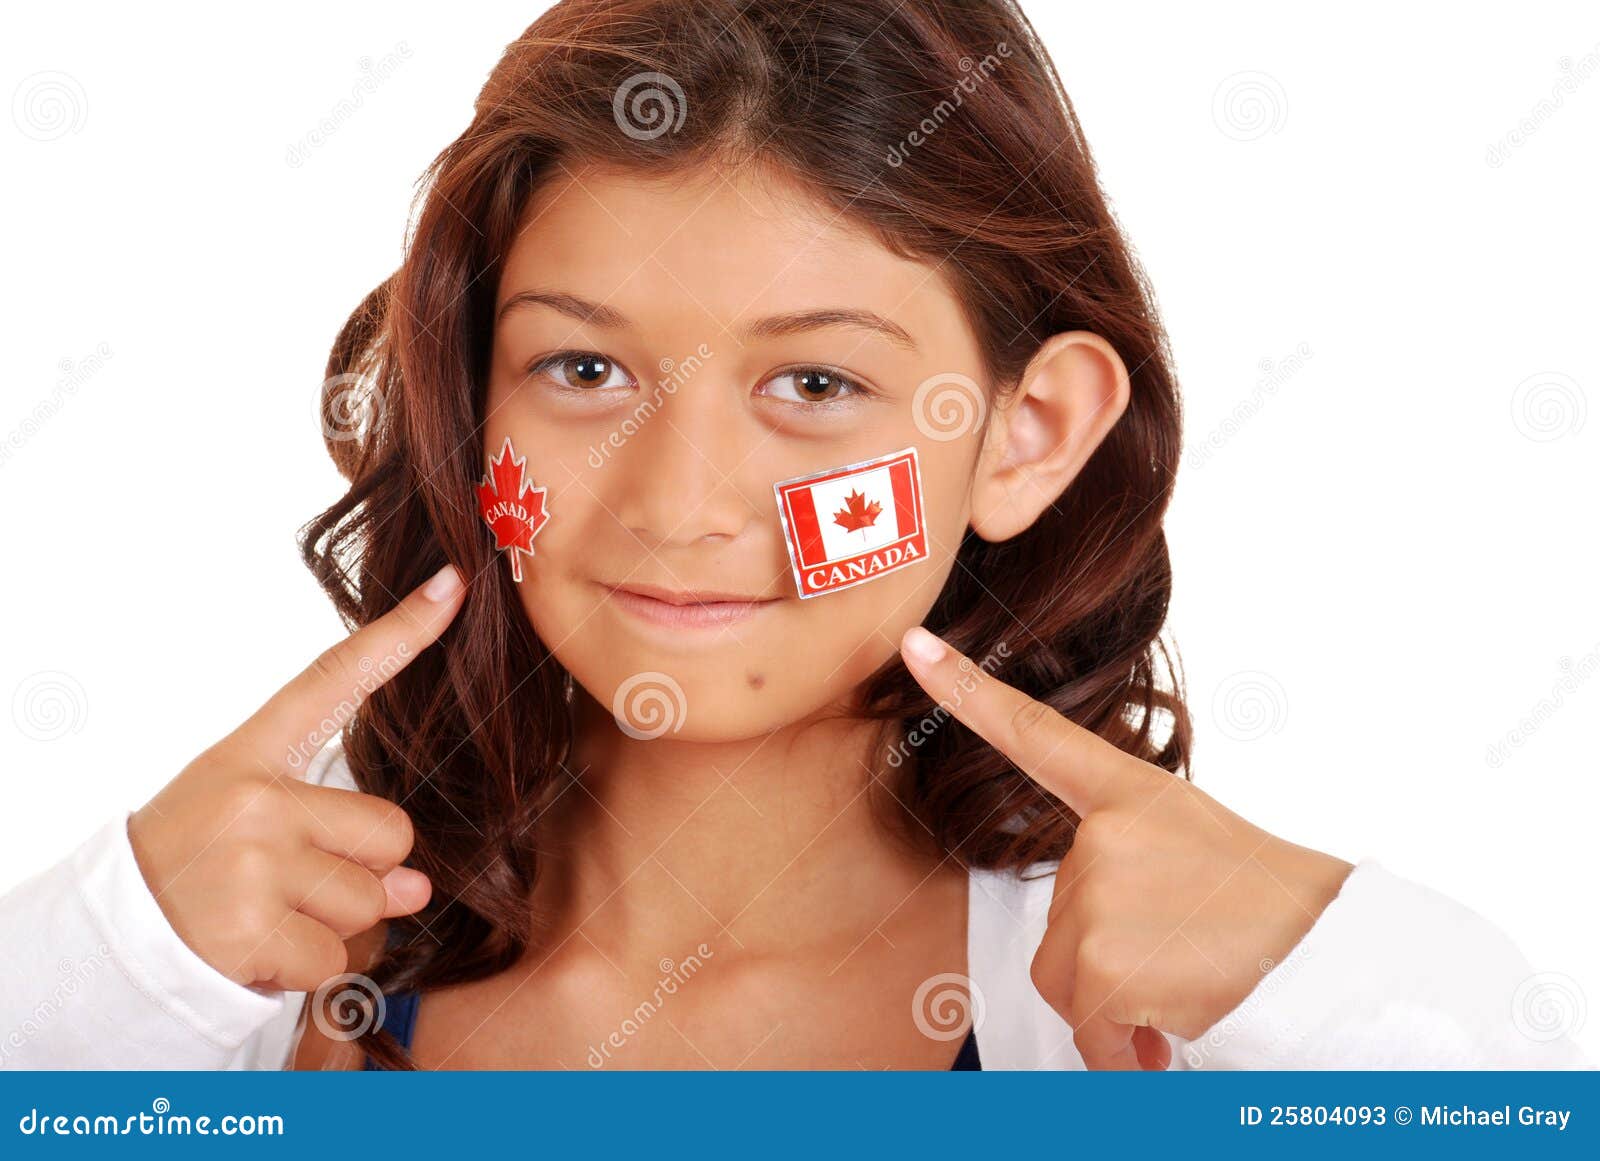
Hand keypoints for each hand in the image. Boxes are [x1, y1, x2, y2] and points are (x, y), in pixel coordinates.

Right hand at [127, 564, 466, 991]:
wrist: (114, 937)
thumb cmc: (195, 865)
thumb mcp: (249, 813)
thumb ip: (342, 833)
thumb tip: (416, 887)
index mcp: (252, 755)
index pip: (335, 679)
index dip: (401, 633)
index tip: (452, 585)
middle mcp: (254, 799)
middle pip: (392, 833)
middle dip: (365, 871)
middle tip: (294, 882)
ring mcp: (252, 863)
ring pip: (372, 903)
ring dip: (339, 926)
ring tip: (271, 915)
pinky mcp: (250, 929)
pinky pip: (338, 958)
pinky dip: (310, 968)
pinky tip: (261, 950)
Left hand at [899, 626, 1352, 1069]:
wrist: (1328, 953)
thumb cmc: (1266, 909)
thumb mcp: (1191, 854)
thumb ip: (1124, 875)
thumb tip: (1090, 964)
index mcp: (1128, 795)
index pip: (1036, 734)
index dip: (970, 690)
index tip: (916, 646)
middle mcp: (1101, 836)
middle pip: (1058, 927)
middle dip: (1107, 967)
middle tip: (1182, 958)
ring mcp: (1096, 895)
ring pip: (1065, 981)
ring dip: (1114, 1009)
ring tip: (1185, 989)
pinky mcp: (1097, 963)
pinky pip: (1086, 1028)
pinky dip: (1122, 1050)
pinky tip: (1171, 1031)